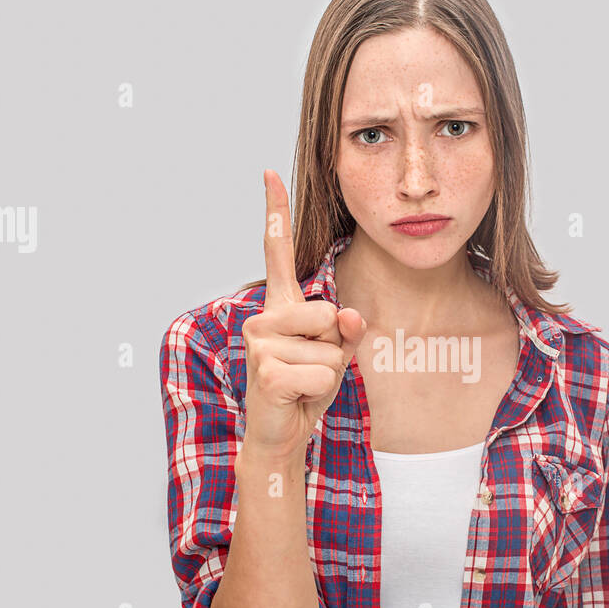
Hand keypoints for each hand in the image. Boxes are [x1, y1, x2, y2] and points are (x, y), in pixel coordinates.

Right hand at [240, 169, 365, 459]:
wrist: (280, 435)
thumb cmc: (307, 390)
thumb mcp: (338, 353)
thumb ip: (347, 329)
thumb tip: (348, 314)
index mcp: (281, 306)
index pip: (278, 251)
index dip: (276, 212)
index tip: (269, 172)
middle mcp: (264, 316)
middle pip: (329, 312)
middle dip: (334, 347)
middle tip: (310, 370)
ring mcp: (260, 341)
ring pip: (330, 348)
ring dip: (328, 374)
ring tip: (302, 385)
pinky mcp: (266, 370)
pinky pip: (323, 373)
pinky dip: (321, 392)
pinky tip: (296, 398)